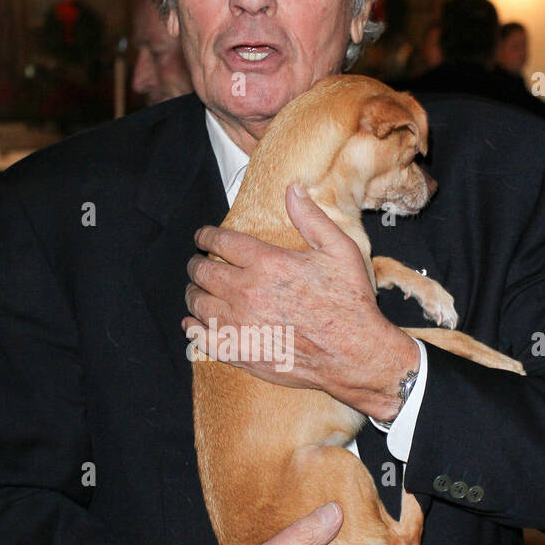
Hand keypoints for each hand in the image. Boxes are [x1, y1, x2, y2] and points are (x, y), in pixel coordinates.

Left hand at [183, 183, 417, 420]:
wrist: (353, 354)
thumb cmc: (349, 303)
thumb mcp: (339, 251)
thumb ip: (312, 218)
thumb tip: (293, 190)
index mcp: (267, 263)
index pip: (220, 241)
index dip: (206, 236)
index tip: (202, 236)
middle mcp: (247, 292)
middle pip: (202, 271)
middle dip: (196, 264)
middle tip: (197, 264)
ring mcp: (240, 324)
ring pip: (198, 303)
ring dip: (193, 294)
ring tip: (196, 291)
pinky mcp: (239, 351)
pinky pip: (201, 338)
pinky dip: (191, 327)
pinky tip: (192, 322)